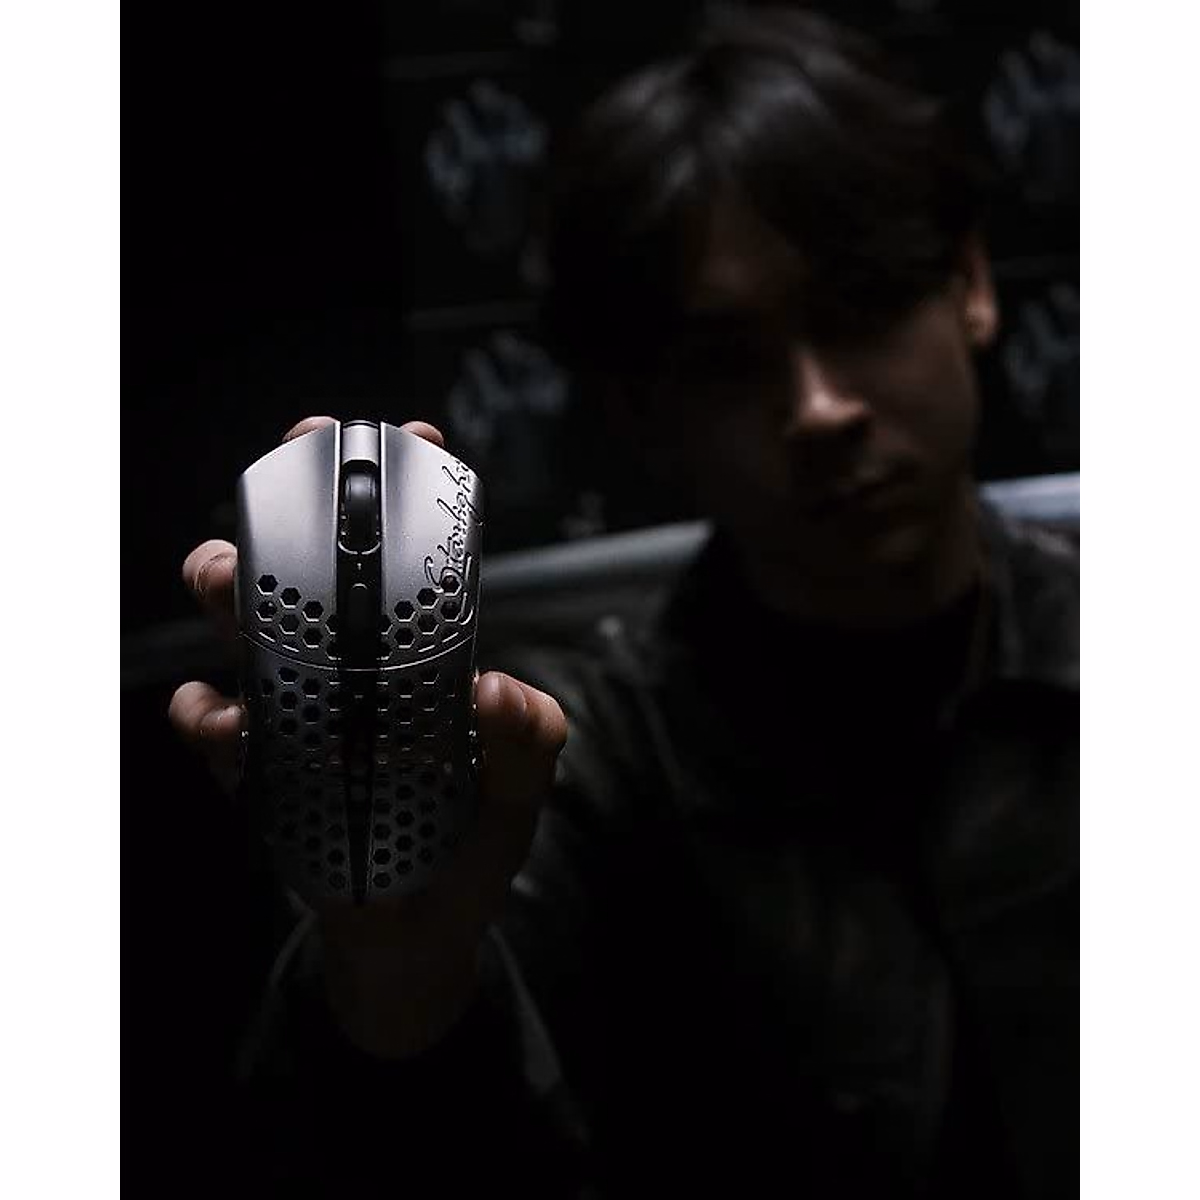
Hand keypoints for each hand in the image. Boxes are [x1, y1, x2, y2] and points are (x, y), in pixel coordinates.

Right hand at [168, 415, 567, 1056]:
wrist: (419, 931)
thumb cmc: (470, 841)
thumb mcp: (517, 788)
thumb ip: (525, 740)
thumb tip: (494, 688)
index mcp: (417, 658)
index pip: (406, 566)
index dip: (406, 502)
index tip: (414, 443)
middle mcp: (353, 669)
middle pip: (310, 569)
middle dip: (294, 509)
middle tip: (298, 476)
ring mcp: (298, 711)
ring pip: (243, 624)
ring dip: (228, 588)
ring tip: (230, 581)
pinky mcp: (257, 768)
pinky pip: (214, 726)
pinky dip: (207, 712)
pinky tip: (221, 714)